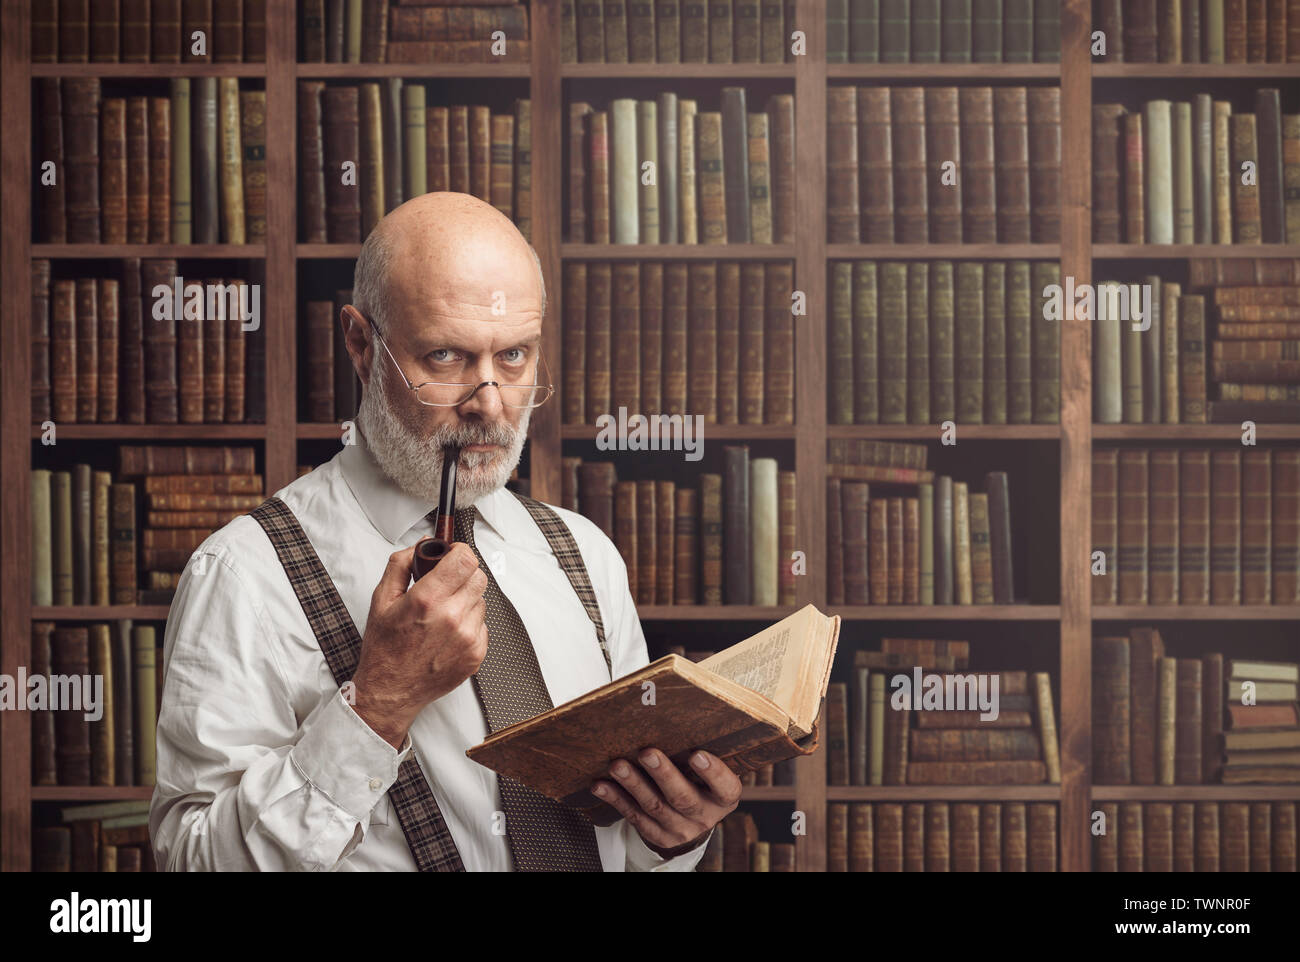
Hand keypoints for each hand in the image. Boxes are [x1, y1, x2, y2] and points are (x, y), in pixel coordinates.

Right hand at [351, 542, 488, 748]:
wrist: (390, 691)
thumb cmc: (384, 649)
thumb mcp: (382, 599)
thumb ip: (401, 565)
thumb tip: (421, 545)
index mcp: (427, 601)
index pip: (465, 560)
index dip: (460, 551)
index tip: (453, 554)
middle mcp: (452, 618)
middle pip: (478, 576)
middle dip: (463, 573)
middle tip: (447, 582)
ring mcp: (467, 638)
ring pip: (481, 600)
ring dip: (466, 599)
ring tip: (444, 612)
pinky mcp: (476, 654)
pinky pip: (482, 624)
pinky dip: (469, 622)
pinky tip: (449, 631)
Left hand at [589, 748, 740, 858]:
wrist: (691, 820)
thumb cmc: (700, 782)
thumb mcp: (709, 773)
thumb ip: (699, 752)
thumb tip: (676, 715)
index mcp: (723, 798)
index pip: (726, 788)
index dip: (713, 773)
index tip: (697, 755)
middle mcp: (704, 817)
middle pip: (683, 798)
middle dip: (663, 775)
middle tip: (647, 753)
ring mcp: (680, 830)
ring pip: (654, 806)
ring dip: (634, 784)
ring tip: (617, 766)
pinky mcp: (657, 836)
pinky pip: (634, 817)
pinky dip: (616, 799)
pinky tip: (601, 785)